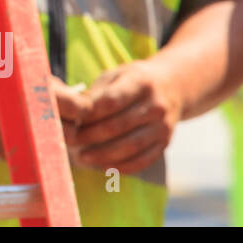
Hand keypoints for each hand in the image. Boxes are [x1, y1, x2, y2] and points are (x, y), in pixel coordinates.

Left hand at [59, 60, 182, 174]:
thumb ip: (96, 94)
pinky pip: (143, 160)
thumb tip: (73, 114)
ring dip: (103, 155)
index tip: (71, 120)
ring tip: (82, 157)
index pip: (112, 101)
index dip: (90, 113)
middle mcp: (156, 105)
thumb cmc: (131, 81)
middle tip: (70, 141)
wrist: (171, 86)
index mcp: (141, 82)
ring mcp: (163, 126)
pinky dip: (122, 166)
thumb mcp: (115, 76)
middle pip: (119, 126)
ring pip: (131, 146)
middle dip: (90, 136)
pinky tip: (103, 166)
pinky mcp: (165, 143)